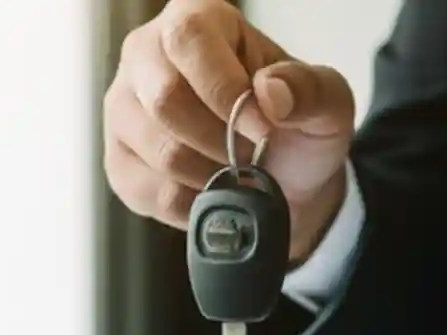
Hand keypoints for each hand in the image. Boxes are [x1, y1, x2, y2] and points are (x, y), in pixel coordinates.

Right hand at [102, 0, 354, 261]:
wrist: (280, 180)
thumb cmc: (294, 127)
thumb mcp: (327, 102)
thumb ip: (311, 90)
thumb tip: (270, 93)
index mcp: (195, 19)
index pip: (188, 40)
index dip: (224, 89)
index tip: (262, 128)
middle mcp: (145, 55)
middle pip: (164, 100)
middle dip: (219, 141)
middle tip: (253, 156)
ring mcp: (124, 110)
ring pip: (160, 153)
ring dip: (212, 174)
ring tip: (238, 171)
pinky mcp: (118, 161)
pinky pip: (151, 193)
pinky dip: (195, 203)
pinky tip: (214, 189)